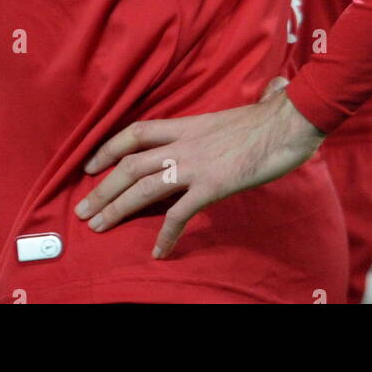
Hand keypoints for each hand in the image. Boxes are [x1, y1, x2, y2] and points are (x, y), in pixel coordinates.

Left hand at [74, 89, 324, 257]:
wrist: (289, 121)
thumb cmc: (266, 120)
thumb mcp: (227, 119)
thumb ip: (211, 128)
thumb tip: (210, 132)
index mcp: (187, 124)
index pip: (136, 132)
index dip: (109, 147)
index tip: (90, 165)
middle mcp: (184, 143)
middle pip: (130, 164)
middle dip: (103, 188)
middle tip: (83, 211)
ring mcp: (196, 164)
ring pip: (144, 187)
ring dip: (118, 208)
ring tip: (99, 227)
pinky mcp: (213, 185)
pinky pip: (181, 213)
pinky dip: (166, 234)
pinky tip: (158, 252)